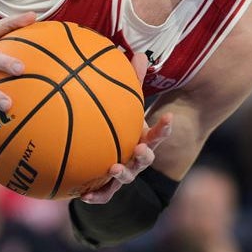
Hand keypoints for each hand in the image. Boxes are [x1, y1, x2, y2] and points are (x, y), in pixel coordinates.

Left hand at [80, 51, 171, 203]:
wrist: (104, 156)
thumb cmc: (116, 123)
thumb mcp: (125, 103)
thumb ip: (132, 82)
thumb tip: (138, 54)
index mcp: (142, 137)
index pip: (158, 133)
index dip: (165, 128)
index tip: (169, 118)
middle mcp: (135, 156)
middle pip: (147, 158)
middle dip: (146, 155)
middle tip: (141, 148)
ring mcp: (124, 172)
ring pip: (128, 177)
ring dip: (123, 174)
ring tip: (114, 168)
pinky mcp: (107, 186)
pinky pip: (103, 194)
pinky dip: (96, 196)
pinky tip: (82, 197)